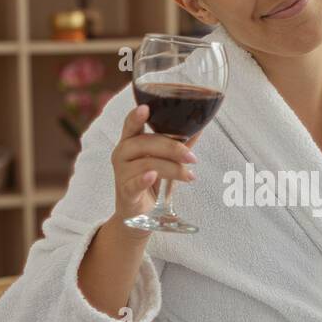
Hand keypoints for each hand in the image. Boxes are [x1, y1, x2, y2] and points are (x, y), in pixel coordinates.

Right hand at [110, 103, 200, 224]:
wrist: (139, 213)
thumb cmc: (151, 180)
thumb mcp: (164, 159)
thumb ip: (179, 143)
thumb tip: (199, 126)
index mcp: (130, 141)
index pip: (131, 124)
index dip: (136, 116)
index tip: (146, 108)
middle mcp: (122, 153)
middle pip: (146, 143)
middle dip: (172, 148)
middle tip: (192, 157)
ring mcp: (122, 173)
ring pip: (148, 163)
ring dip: (173, 168)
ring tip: (189, 175)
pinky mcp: (125, 192)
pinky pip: (134, 183)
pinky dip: (144, 179)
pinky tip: (153, 176)